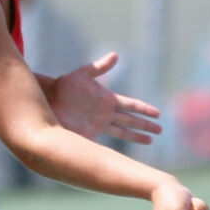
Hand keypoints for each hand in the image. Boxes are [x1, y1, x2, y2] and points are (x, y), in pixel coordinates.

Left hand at [48, 53, 162, 144]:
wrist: (49, 99)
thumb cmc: (65, 85)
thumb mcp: (83, 74)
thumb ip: (99, 67)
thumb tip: (116, 55)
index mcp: (108, 99)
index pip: (131, 105)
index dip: (144, 110)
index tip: (158, 114)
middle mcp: (106, 113)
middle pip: (131, 120)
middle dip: (146, 126)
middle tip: (160, 130)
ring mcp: (99, 124)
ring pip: (123, 132)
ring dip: (137, 136)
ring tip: (150, 141)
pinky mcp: (89, 134)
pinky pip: (105, 142)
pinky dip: (115, 147)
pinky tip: (122, 155)